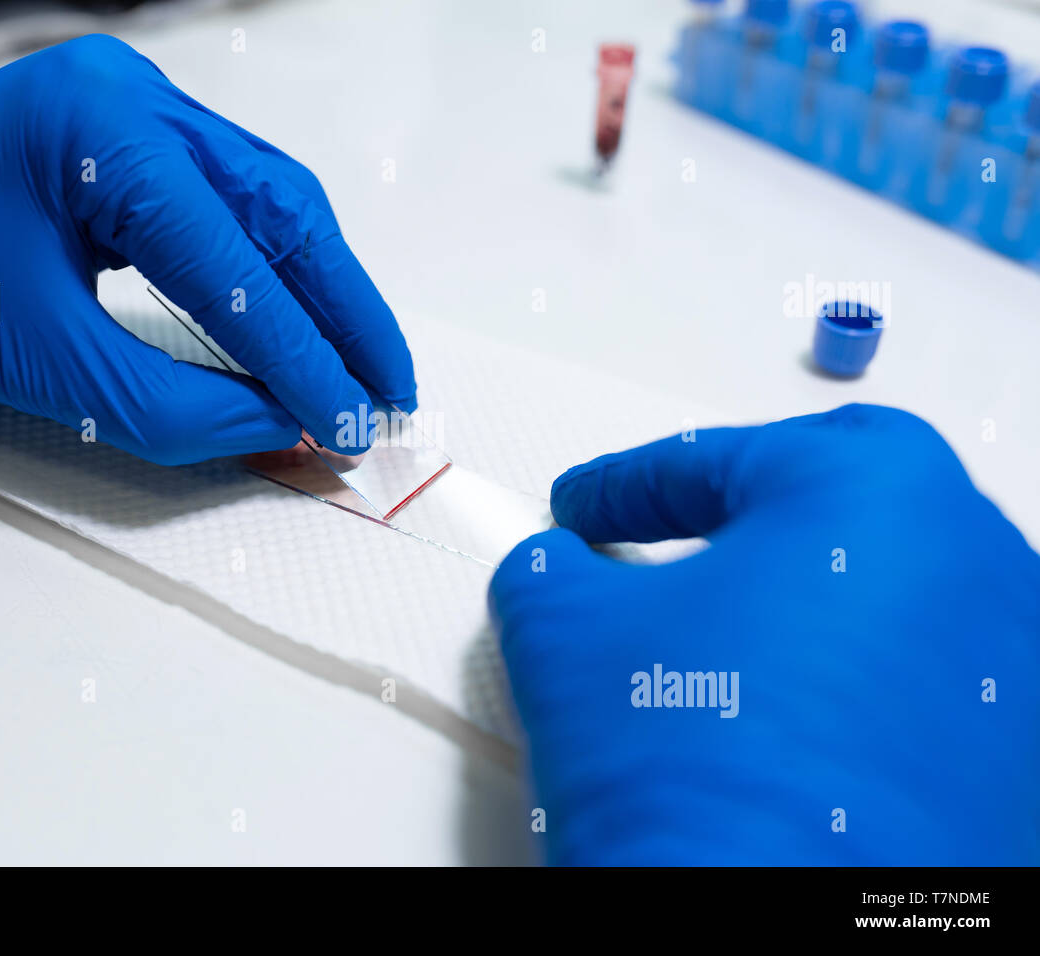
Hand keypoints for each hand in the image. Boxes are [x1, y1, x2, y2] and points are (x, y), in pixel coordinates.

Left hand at [0, 34, 414, 462]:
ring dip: (326, 287)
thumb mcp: (45, 365)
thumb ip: (176, 407)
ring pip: (273, 198)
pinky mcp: (138, 134)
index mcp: (100, 129)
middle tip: (389, 387)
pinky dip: (280, 267)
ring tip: (366, 363)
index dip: (302, 353)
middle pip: (283, 208)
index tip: (346, 420)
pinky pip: (236, 200)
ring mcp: (138, 106)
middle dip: (345, 309)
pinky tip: (309, 315)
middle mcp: (133, 98)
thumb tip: (284, 428)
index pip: (235, 260)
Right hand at [490, 404, 1039, 864]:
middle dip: (745, 513)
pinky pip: (929, 687)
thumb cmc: (697, 783)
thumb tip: (553, 567)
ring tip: (725, 651)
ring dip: (804, 602)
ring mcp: (1015, 665)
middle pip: (840, 498)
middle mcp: (975, 559)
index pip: (720, 462)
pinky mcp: (1022, 760)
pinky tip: (790, 731)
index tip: (583, 511)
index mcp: (872, 489)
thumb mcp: (566, 638)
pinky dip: (857, 686)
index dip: (626, 486)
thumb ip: (549, 571)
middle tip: (676, 537)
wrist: (772, 936)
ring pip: (894, 591)